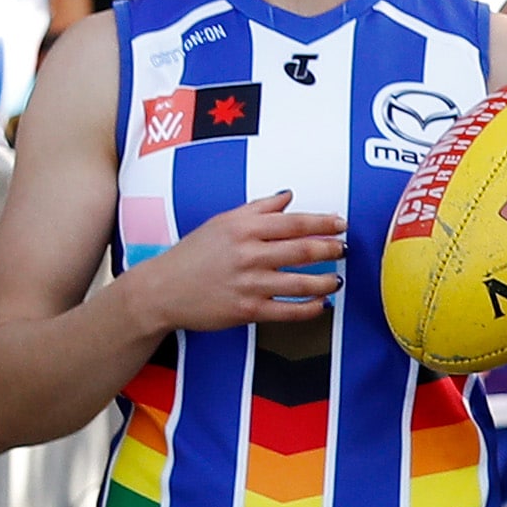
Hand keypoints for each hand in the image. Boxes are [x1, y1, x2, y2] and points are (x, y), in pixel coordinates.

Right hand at [123, 191, 345, 330]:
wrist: (161, 289)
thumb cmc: (193, 254)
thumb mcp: (222, 222)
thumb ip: (258, 209)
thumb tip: (288, 196)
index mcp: (242, 229)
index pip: (294, 222)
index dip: (323, 222)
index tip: (341, 223)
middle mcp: (247, 254)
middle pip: (303, 250)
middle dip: (331, 248)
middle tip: (345, 249)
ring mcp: (249, 284)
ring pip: (301, 282)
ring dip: (326, 280)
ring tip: (338, 279)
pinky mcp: (247, 310)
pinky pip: (288, 310)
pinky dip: (311, 308)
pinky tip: (321, 304)